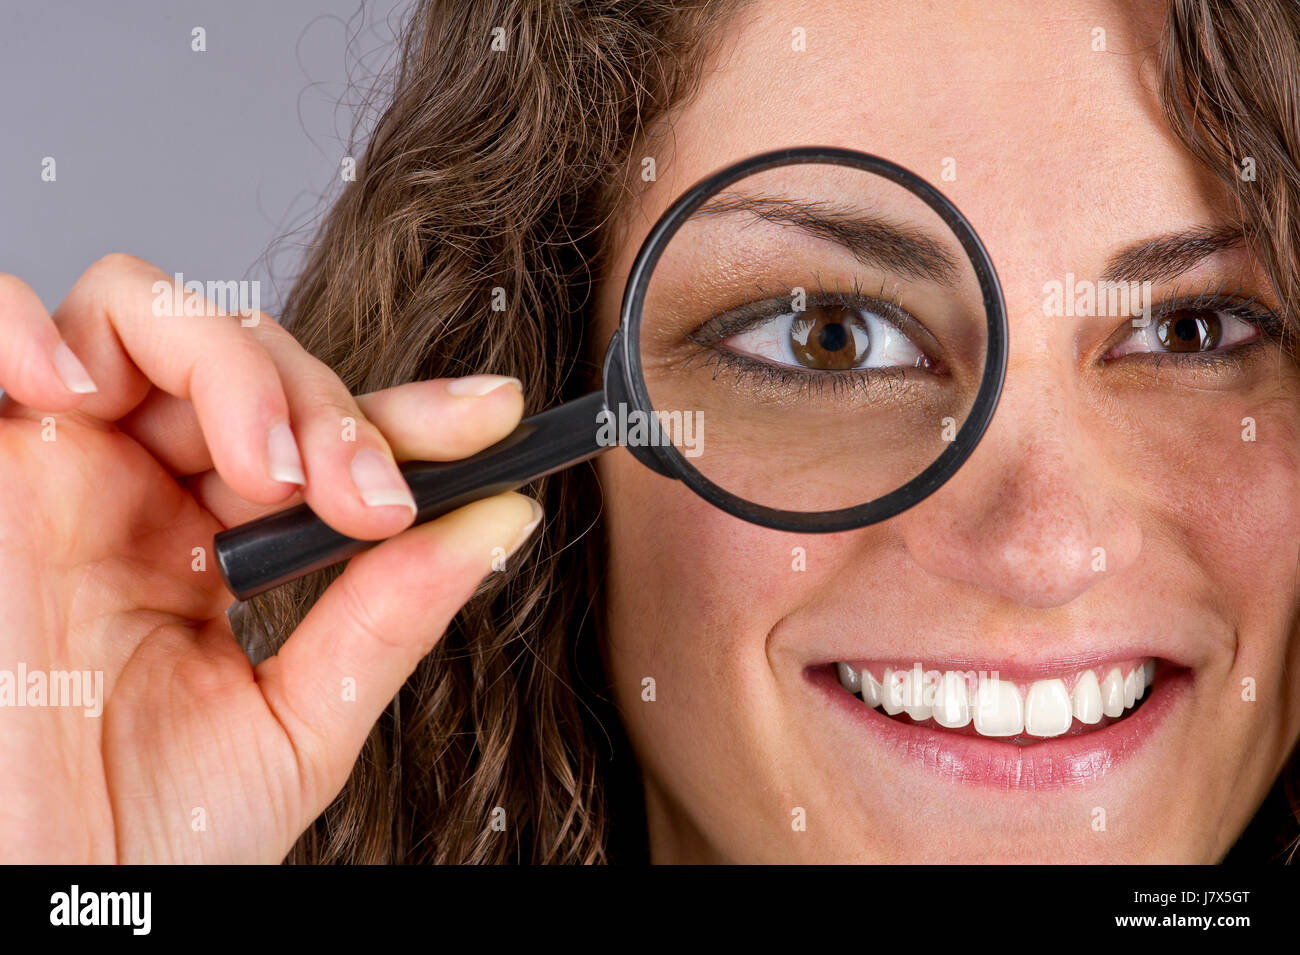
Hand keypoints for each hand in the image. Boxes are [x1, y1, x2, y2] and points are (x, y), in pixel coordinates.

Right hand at [0, 254, 540, 861]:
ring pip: (137, 319)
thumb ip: (390, 614)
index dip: (406, 413)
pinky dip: (26, 330)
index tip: (495, 417)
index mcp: (210, 541)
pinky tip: (83, 393)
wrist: (48, 907)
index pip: (318, 433)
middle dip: (327, 407)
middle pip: (243, 354)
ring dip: (228, 367)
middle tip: (367, 498)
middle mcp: (135, 491)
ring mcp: (53, 472)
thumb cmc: (149, 836)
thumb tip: (501, 522)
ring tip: (267, 471)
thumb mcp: (299, 719)